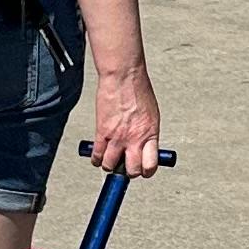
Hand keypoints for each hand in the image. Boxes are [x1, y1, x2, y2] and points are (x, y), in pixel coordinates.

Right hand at [92, 60, 163, 176]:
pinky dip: (96, 158)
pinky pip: (97, 154)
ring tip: (110, 160)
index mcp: (150, 134)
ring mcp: (117, 137)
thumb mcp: (152, 115)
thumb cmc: (138, 91)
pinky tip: (98, 156)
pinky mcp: (102, 132)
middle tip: (125, 166)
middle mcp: (134, 139)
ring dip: (110, 165)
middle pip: (131, 171)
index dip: (146, 171)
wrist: (123, 77)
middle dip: (128, 171)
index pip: (150, 166)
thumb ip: (148, 133)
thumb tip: (146, 146)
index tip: (143, 170)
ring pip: (110, 166)